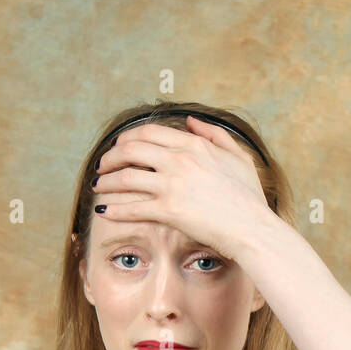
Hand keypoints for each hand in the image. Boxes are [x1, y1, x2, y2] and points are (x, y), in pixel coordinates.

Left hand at [92, 114, 270, 260]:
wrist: (253, 228)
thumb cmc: (250, 198)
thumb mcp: (238, 157)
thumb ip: (214, 135)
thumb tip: (191, 121)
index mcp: (193, 144)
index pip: (149, 132)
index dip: (127, 138)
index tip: (118, 147)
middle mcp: (179, 160)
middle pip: (131, 150)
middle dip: (110, 157)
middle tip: (102, 166)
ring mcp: (172, 185)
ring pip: (125, 178)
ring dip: (106, 182)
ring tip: (98, 187)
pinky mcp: (168, 211)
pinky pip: (132, 207)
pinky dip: (114, 208)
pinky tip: (104, 211)